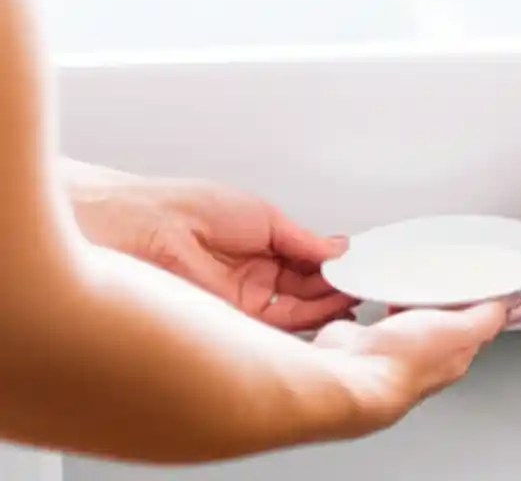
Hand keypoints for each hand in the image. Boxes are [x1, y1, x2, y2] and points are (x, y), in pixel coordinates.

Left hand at [64, 160, 356, 331]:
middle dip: (338, 286)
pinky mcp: (234, 322)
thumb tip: (337, 248)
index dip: (335, 265)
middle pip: (307, 290)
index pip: (307, 264)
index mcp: (258, 248)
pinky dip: (310, 317)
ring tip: (356, 291)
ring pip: (299, 311)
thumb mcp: (263, 214)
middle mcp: (252, 278)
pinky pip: (280, 325)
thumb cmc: (181, 210)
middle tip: (365, 280)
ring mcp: (243, 302)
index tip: (360, 262)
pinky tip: (332, 305)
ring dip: (330, 303)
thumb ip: (302, 240)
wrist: (139, 228)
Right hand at [314, 298, 520, 429]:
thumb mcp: (460, 330)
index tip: (493, 287)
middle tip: (456, 276)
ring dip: (419, 298)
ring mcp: (398, 346)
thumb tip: (516, 309)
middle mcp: (427, 353)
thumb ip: (488, 318)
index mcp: (455, 354)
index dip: (488, 305)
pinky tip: (388, 289)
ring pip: (416, 315)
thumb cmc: (403, 362)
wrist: (351, 374)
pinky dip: (389, 299)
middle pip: (447, 319)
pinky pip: (384, 313)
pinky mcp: (370, 338)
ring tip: (422, 279)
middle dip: (451, 298)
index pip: (480, 327)